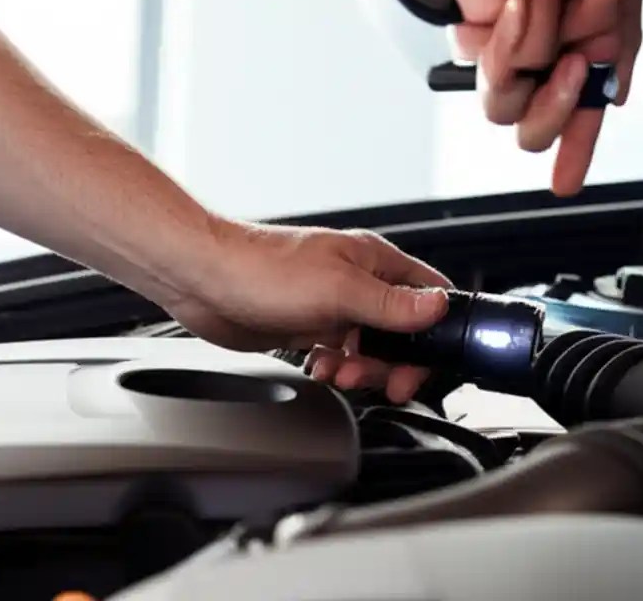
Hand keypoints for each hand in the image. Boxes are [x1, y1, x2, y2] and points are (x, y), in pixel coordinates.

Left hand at [165, 219, 451, 401]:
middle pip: (401, 331)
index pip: (428, 296)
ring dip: (362, 369)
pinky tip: (321, 369)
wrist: (204, 281)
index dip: (434, 334)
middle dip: (393, 363)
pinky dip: (336, 368)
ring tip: (341, 374)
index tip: (420, 365)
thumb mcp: (339, 289)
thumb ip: (391, 305)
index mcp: (374, 260)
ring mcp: (333, 304)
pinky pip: (339, 355)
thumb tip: (437, 307)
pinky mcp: (308, 325)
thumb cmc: (262, 269)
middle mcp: (357, 280)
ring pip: (369, 348)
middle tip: (380, 382)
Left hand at [449, 0, 642, 195]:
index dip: (572, 152)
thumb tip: (612, 101)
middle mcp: (543, 48)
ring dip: (528, 51)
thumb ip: (618, 53)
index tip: (564, 184)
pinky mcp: (470, 14)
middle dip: (555, 102)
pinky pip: (476, 53)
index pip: (576, 113)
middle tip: (575, 61)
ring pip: (499, 95)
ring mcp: (505, 34)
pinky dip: (503, 25)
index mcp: (584, 46)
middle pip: (529, 121)